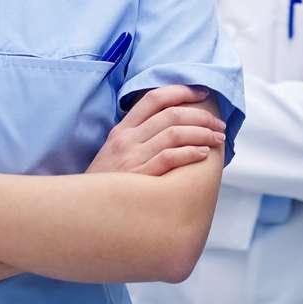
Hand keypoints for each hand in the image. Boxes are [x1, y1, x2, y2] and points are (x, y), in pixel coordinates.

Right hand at [87, 84, 225, 175]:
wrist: (83, 212)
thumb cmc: (106, 185)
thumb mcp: (113, 154)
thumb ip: (136, 138)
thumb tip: (172, 126)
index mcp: (121, 130)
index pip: (153, 98)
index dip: (181, 91)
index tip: (202, 93)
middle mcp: (127, 139)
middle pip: (171, 114)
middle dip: (201, 116)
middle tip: (219, 123)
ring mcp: (132, 157)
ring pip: (175, 133)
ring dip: (202, 133)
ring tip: (217, 138)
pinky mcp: (140, 176)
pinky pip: (170, 157)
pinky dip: (190, 152)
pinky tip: (203, 154)